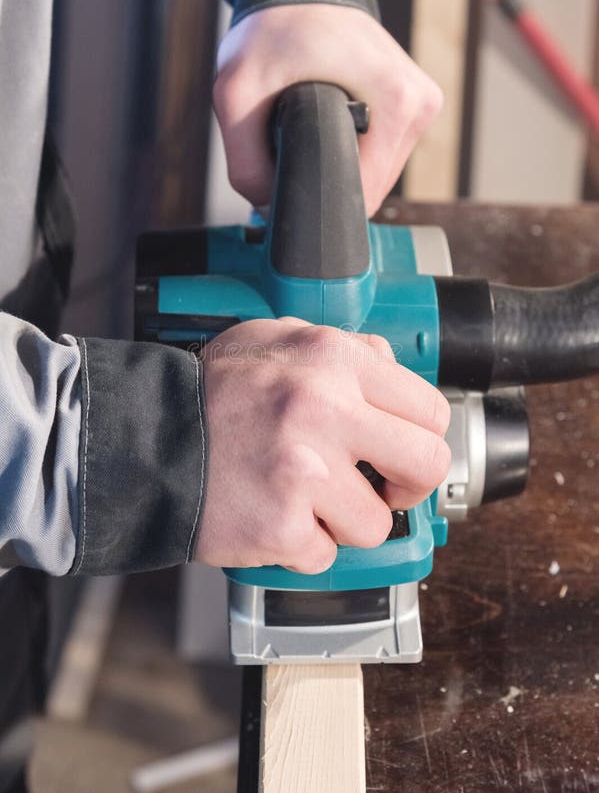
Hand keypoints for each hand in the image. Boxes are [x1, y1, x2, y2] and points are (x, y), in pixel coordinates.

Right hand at [195, 318, 450, 573]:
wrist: (144, 435)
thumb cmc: (211, 391)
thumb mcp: (278, 338)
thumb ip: (344, 351)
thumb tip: (392, 372)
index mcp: (334, 362)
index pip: (429, 409)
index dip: (421, 437)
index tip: (400, 452)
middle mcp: (326, 411)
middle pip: (427, 467)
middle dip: (409, 487)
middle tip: (383, 489)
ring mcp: (305, 473)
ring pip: (375, 525)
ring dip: (344, 521)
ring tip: (305, 500)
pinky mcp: (281, 526)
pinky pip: (324, 554)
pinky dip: (301, 545)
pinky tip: (272, 515)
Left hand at [213, 4, 442, 216]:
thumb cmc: (275, 30)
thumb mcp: (237, 93)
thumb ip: (244, 163)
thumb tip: (269, 210)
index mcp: (397, 101)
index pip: (364, 191)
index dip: (319, 197)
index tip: (289, 176)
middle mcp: (420, 105)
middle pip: (372, 188)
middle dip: (328, 178)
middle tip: (292, 142)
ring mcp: (424, 105)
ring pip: (378, 176)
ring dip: (341, 164)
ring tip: (311, 126)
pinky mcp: (417, 107)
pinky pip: (383, 156)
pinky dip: (354, 150)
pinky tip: (331, 124)